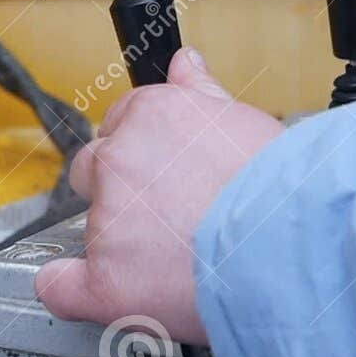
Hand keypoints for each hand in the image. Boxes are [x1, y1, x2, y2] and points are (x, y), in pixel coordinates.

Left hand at [35, 48, 283, 344]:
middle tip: (168, 218)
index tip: (163, 174)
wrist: (294, 248)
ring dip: (121, 245)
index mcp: (151, 116)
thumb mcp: (245, 122)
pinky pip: (61, 285)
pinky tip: (91, 293)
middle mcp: (119, 162)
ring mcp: (107, 221)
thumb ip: (202, 92)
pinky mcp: (106, 278)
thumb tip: (185, 63)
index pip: (120, 123)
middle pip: (92, 170)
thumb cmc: (284, 190)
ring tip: (179, 265)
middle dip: (120, 192)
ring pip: (91, 231)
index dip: (143, 153)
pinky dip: (70, 290)